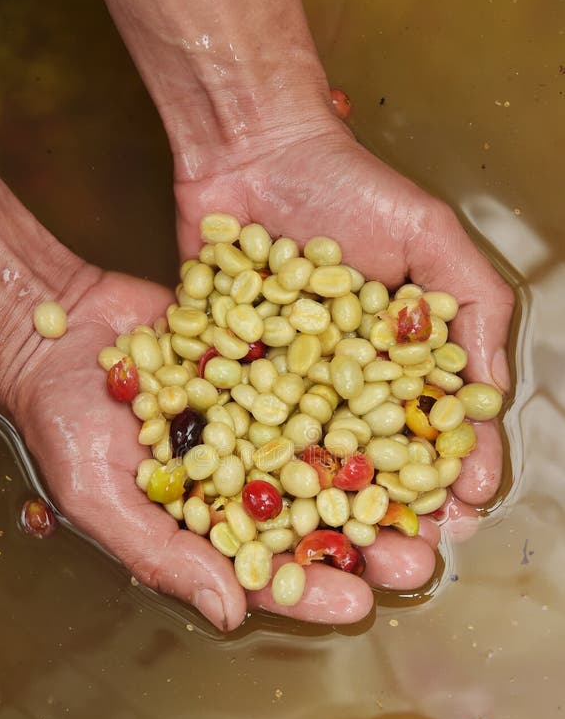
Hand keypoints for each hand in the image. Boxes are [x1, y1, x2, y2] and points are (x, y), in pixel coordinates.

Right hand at [9, 268, 386, 630]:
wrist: (55, 327)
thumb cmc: (62, 421)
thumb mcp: (101, 498)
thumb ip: (163, 556)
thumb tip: (228, 615)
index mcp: (205, 522)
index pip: (265, 570)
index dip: (312, 589)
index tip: (359, 602)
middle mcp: (239, 476)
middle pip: (311, 516)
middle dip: (364, 538)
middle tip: (417, 557)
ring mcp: (256, 422)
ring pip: (326, 456)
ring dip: (376, 475)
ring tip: (429, 493)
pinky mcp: (264, 368)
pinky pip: (314, 387)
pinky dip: (355, 399)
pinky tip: (399, 406)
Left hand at [172, 117, 513, 613]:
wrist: (253, 154)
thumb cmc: (352, 189)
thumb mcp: (433, 241)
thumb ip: (472, 314)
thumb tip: (492, 408)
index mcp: (393, 367)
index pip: (426, 435)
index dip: (445, 476)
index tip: (459, 514)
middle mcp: (339, 389)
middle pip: (366, 468)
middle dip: (389, 518)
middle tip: (402, 564)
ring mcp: (281, 391)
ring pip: (304, 468)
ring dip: (323, 519)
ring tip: (339, 561)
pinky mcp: (226, 383)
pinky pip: (237, 437)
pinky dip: (247, 477)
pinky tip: (259, 517)